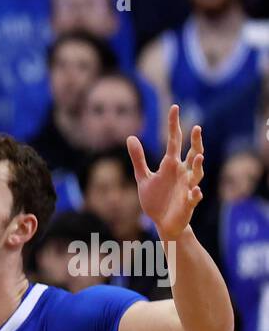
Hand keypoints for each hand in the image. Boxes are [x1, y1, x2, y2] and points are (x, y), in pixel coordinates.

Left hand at [126, 105, 203, 243]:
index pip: (174, 141)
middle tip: (196, 128)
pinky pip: (194, 198)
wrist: (163, 223)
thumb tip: (130, 137)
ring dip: (199, 165)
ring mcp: (187, 187)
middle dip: (196, 142)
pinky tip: (195, 191)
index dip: (173, 125)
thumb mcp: (144, 177)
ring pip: (197, 174)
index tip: (174, 107)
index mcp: (171, 165)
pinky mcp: (188, 203)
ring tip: (199, 155)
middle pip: (192, 154)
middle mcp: (182, 173)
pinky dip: (195, 194)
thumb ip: (139, 158)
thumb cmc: (156, 199)